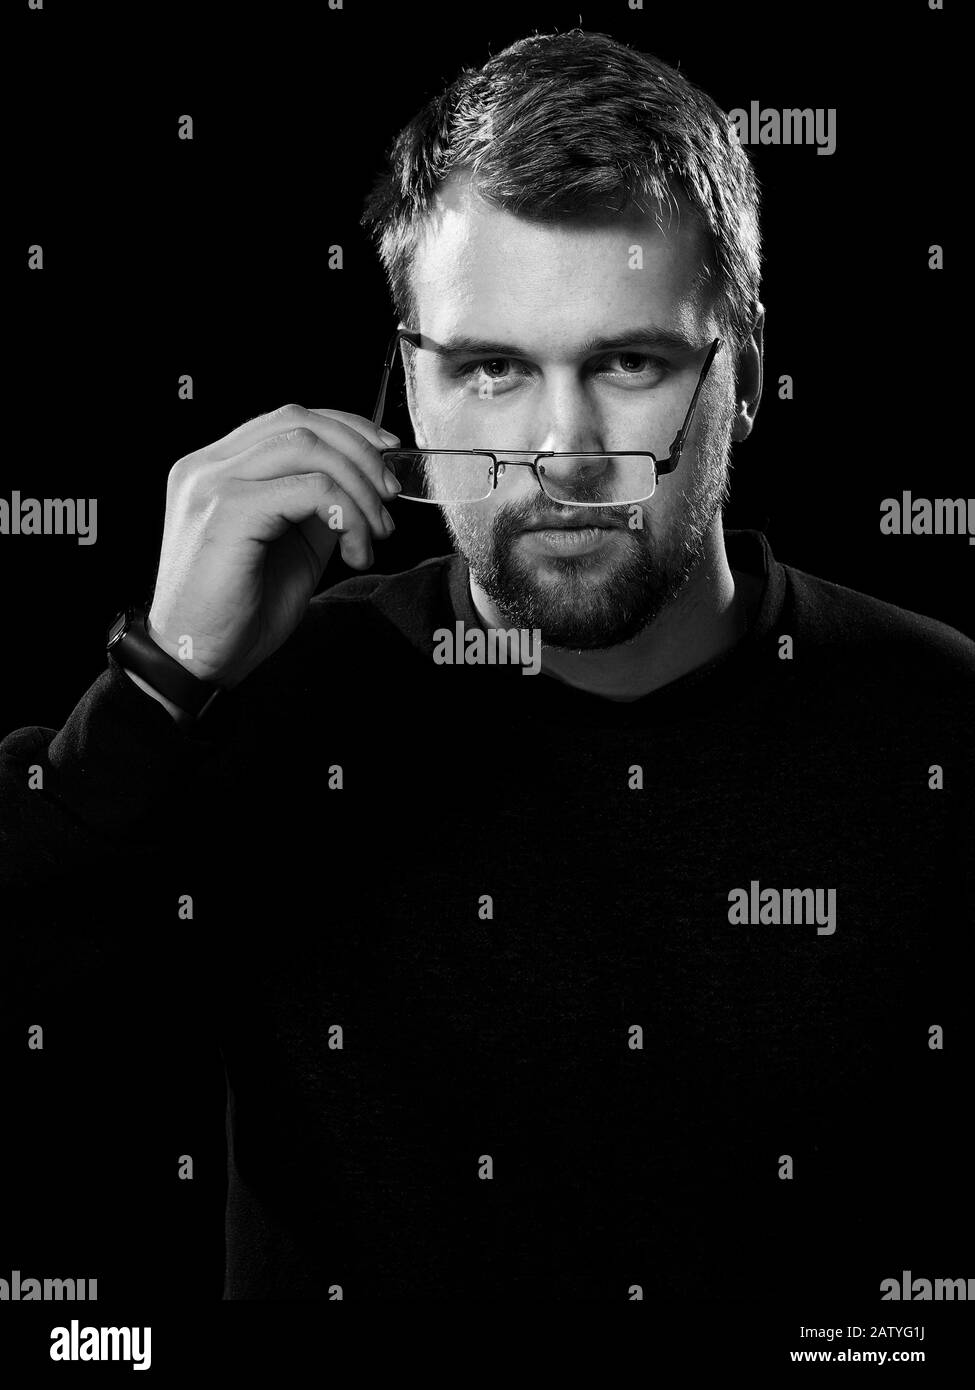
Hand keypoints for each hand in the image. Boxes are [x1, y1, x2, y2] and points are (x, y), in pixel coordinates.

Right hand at [146, 404, 400, 688]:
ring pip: (308, 448)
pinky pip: (310, 489)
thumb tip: (365, 482)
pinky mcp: (227, 511)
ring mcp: (212, 484)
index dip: (347, 429)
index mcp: (217, 468)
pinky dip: (348, 516)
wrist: (196, 661)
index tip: (387, 455)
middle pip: (301, 423)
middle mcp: (207, 466)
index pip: (289, 419)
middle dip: (361, 456)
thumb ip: (318, 506)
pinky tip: (354, 552)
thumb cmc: (237, 613)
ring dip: (359, 488)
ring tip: (374, 534)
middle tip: (389, 500)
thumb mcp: (293, 545)